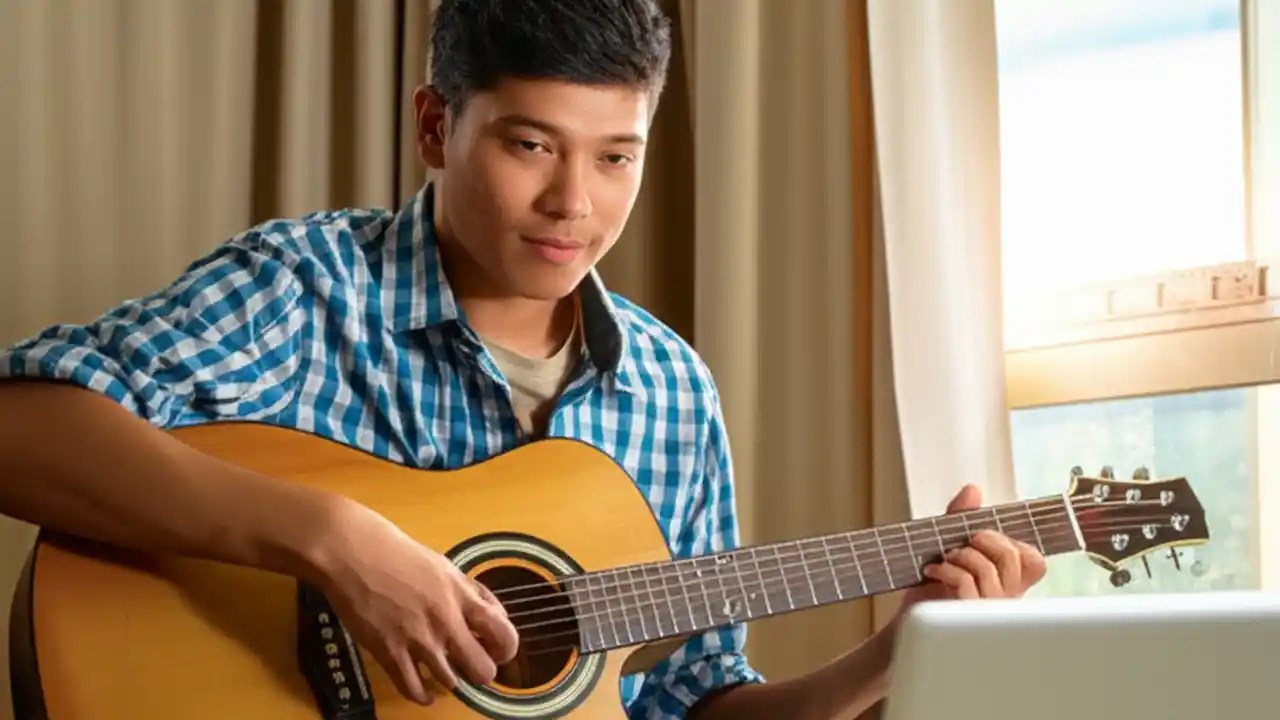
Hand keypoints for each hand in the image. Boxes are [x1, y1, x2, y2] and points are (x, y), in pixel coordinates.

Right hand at [314, 500, 518, 704]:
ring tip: (442, 673)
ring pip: (450, 682)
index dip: (505, 650)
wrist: (352, 552)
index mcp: (461, 596)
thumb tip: (495, 614)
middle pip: (483, 670)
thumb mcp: (444, 566)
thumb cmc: (397, 552)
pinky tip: (424, 692)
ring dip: (449, 681)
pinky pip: (413, 689)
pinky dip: (421, 695)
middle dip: (481, 673)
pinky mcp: (388, 652)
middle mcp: (446, 621)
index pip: (504, 634)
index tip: (496, 651)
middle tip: (471, 666)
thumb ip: (470, 592)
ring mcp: (417, 639)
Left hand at [901, 484, 1046, 607]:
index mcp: (1009, 584)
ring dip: (960, 556)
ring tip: (944, 560)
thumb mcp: (947, 547)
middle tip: (961, 544)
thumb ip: (961, 518)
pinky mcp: (966, 617)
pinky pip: (968, 584)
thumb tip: (973, 490)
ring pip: (989, 570)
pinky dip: (947, 570)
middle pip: (1014, 556)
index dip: (1014, 543)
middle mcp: (1005, 599)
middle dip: (983, 539)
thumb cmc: (930, 589)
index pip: (1035, 562)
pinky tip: (933, 571)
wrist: (906, 624)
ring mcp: (988, 611)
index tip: (982, 538)